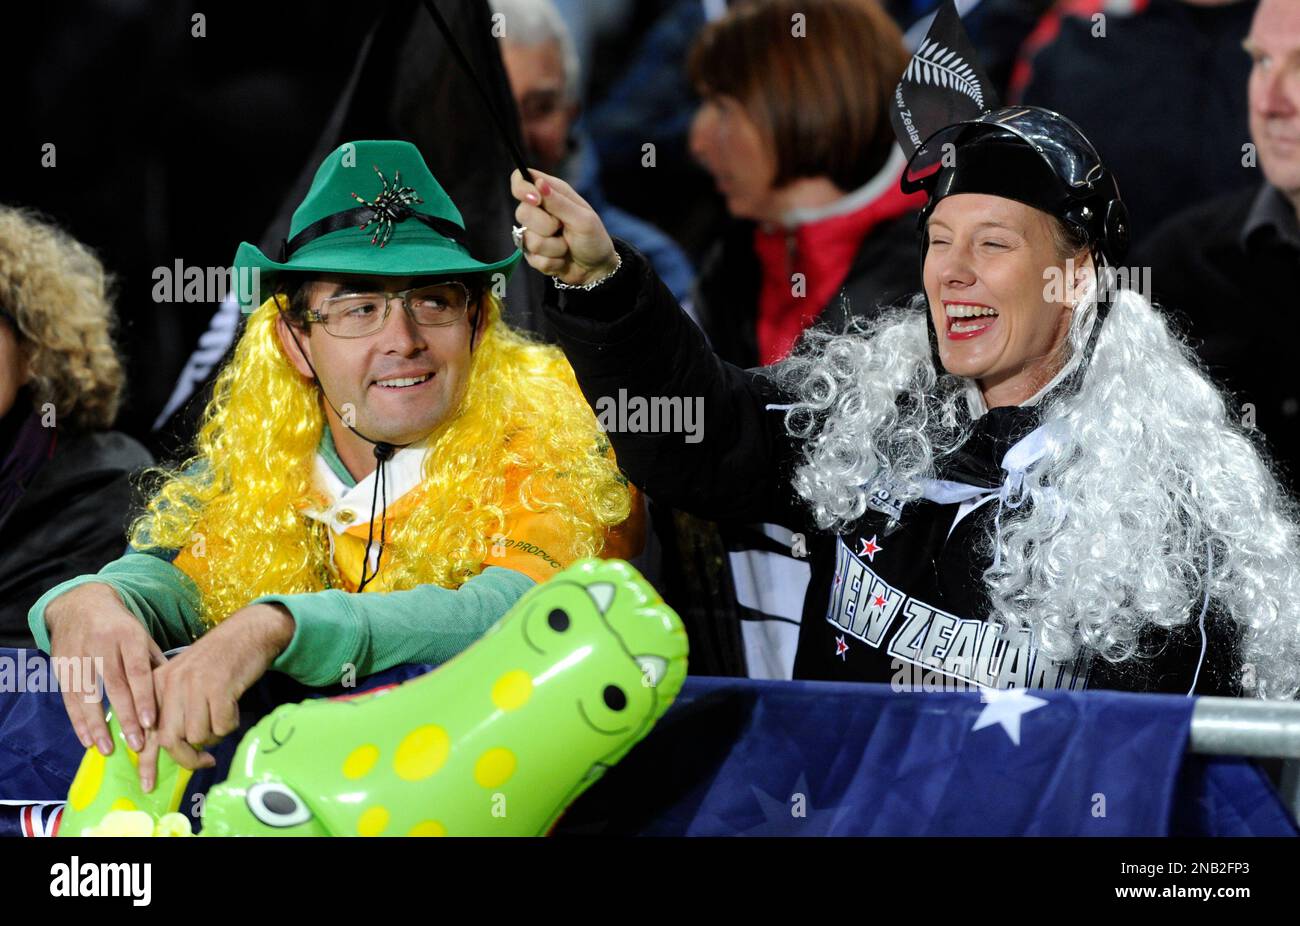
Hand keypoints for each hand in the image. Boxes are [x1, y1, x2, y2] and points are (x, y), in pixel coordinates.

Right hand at [46, 583, 165, 756]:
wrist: (81, 603)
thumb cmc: (120, 626)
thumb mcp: (142, 636)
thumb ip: (155, 663)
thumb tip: (172, 693)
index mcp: (128, 636)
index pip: (137, 671)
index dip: (143, 698)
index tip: (150, 724)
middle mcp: (102, 645)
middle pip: (114, 686)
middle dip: (125, 717)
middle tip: (136, 744)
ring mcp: (79, 655)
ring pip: (87, 695)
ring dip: (97, 725)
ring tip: (107, 749)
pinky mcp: (61, 665)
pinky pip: (69, 697)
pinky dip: (78, 721)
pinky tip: (86, 740)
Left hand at [137, 603, 294, 791]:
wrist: (247, 634)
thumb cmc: (218, 661)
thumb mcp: (184, 679)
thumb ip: (171, 707)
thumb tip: (166, 747)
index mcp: (157, 683)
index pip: (146, 729)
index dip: (146, 761)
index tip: (147, 784)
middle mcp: (171, 684)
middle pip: (170, 740)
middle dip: (187, 758)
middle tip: (204, 761)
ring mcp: (194, 685)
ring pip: (197, 736)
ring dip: (213, 736)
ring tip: (222, 720)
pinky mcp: (219, 688)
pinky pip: (222, 726)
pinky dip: (230, 725)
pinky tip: (233, 709)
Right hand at [510, 168, 618, 285]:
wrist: (596, 269)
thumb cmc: (594, 238)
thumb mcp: (582, 219)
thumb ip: (559, 202)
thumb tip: (539, 182)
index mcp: (551, 193)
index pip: (521, 179)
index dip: (522, 188)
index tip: (536, 200)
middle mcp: (539, 211)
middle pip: (521, 212)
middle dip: (545, 226)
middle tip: (563, 228)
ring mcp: (533, 233)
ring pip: (528, 239)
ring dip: (554, 247)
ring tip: (567, 246)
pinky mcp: (532, 254)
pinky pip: (533, 258)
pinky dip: (552, 262)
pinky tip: (562, 259)